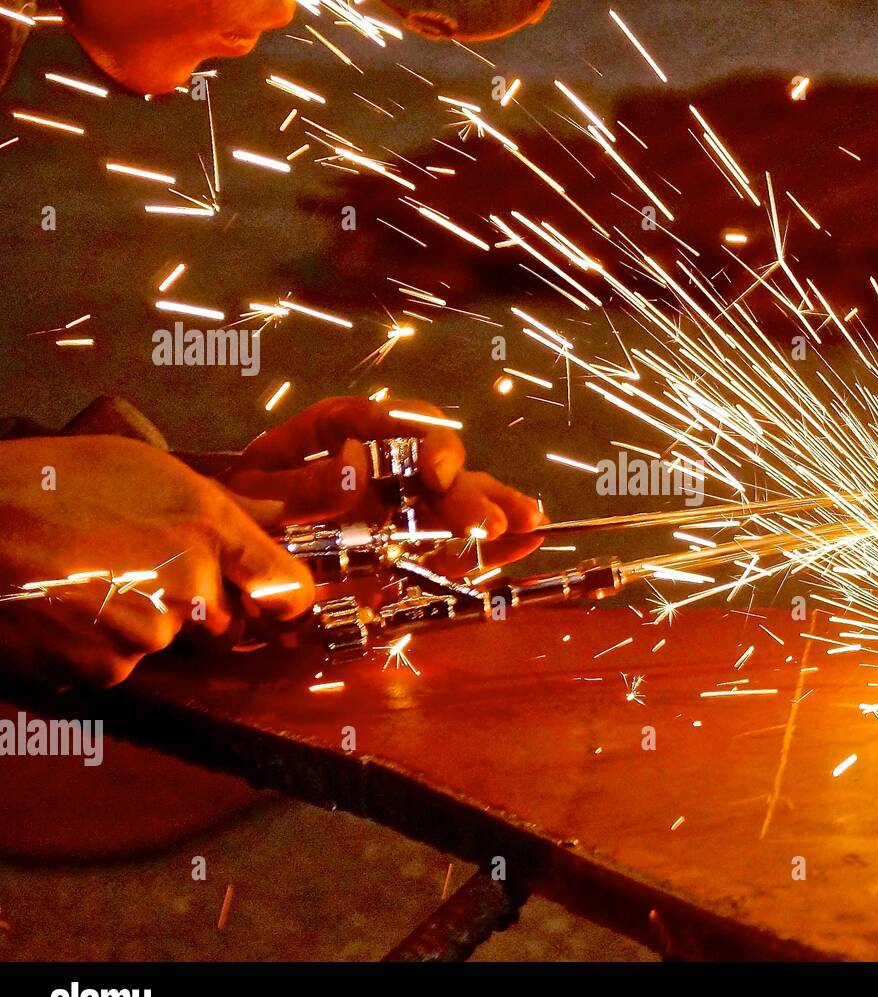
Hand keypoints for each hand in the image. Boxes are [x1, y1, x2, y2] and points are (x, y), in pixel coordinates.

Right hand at [0, 436, 312, 688]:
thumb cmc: (50, 482)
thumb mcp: (146, 466)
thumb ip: (220, 501)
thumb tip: (272, 514)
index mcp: (212, 531)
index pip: (288, 589)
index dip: (284, 601)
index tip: (272, 602)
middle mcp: (193, 590)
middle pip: (225, 625)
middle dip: (198, 611)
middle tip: (143, 576)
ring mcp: (150, 636)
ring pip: (167, 645)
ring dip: (140, 626)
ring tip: (90, 584)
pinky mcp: (107, 672)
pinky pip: (119, 666)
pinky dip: (98, 648)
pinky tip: (65, 611)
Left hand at [223, 397, 546, 572]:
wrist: (215, 562)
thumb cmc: (228, 516)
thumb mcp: (245, 500)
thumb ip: (295, 488)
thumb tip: (354, 468)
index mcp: (328, 437)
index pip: (376, 420)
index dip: (412, 434)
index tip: (434, 468)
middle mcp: (373, 464)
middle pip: (427, 459)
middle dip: (462, 485)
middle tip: (486, 519)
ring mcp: (395, 505)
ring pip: (453, 495)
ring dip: (491, 505)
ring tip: (529, 521)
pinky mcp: (406, 545)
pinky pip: (452, 540)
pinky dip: (487, 544)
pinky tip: (528, 537)